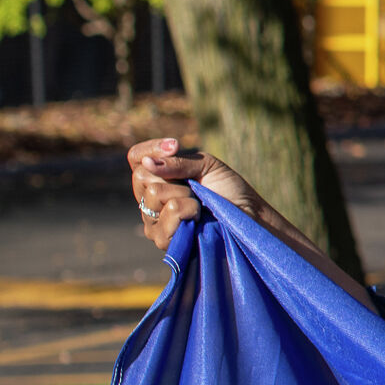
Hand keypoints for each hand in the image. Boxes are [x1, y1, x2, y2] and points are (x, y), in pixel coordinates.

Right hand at [128, 138, 261, 252]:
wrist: (249, 216)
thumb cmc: (229, 190)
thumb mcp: (206, 165)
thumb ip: (177, 162)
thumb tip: (148, 163)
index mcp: (156, 179)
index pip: (136, 157)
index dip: (151, 149)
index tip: (175, 145)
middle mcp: (148, 200)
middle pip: (142, 176)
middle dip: (175, 177)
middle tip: (196, 189)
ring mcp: (152, 221)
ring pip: (155, 194)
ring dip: (185, 195)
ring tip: (199, 205)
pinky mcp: (163, 239)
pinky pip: (170, 212)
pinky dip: (190, 210)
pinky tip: (198, 218)